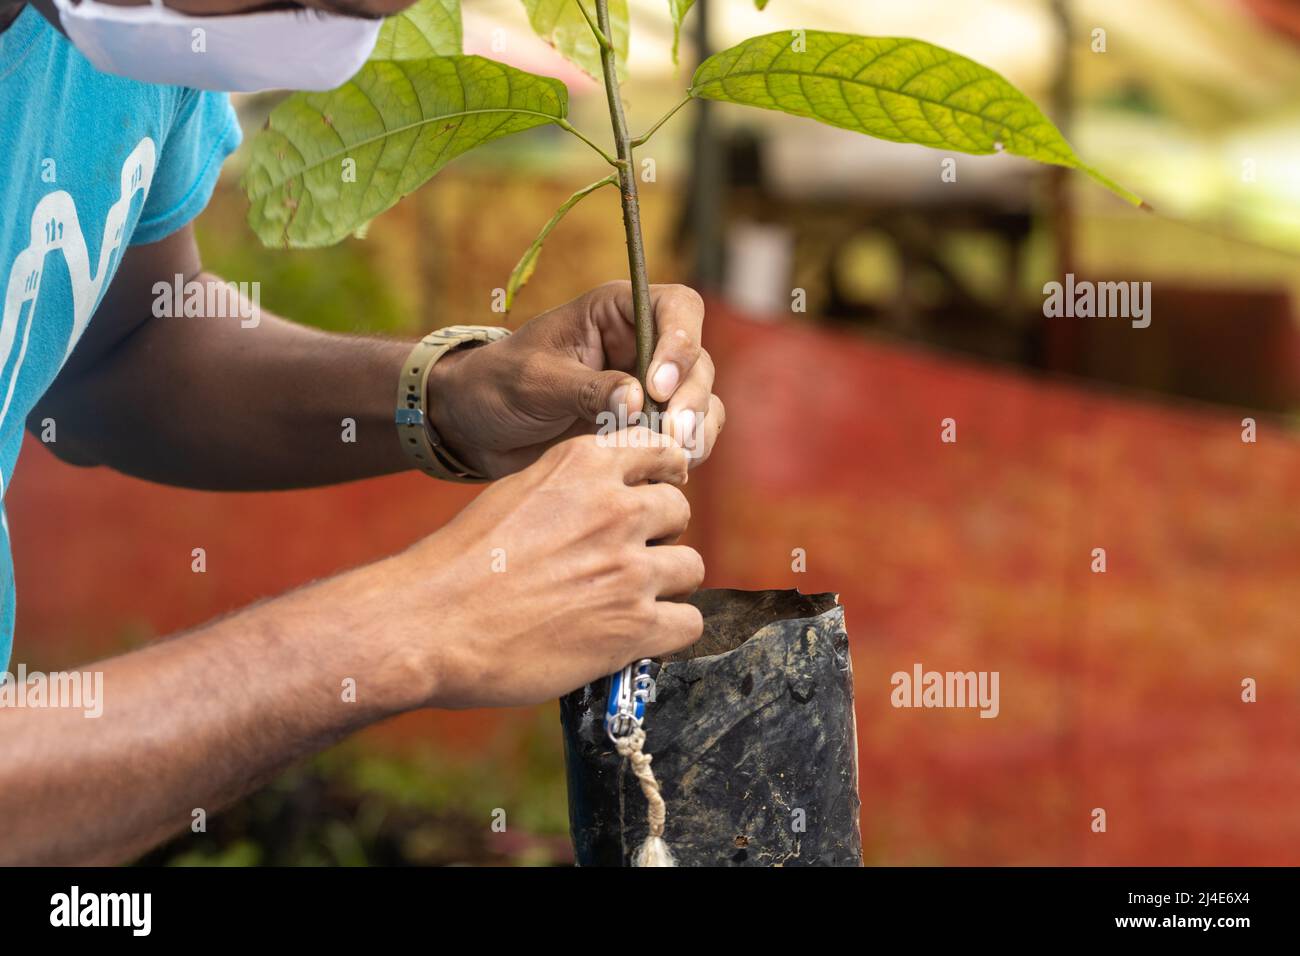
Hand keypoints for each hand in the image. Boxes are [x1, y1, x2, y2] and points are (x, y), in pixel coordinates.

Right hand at [362, 429, 704, 708]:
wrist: (428, 623)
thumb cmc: (460, 563)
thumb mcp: (517, 492)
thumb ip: (571, 486)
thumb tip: (609, 493)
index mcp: (584, 465)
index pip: (660, 451)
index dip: (658, 478)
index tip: (650, 497)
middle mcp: (616, 508)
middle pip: (679, 511)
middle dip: (659, 535)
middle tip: (625, 560)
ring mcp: (629, 568)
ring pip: (691, 565)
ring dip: (665, 585)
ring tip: (628, 601)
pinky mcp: (633, 625)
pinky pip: (687, 622)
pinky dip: (667, 631)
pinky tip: (638, 635)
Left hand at [427, 282, 724, 477]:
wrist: (480, 428)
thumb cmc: (499, 385)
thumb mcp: (535, 381)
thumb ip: (585, 388)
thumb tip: (638, 401)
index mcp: (617, 313)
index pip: (677, 307)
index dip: (680, 342)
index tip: (657, 386)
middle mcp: (644, 345)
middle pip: (697, 361)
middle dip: (690, 398)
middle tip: (673, 435)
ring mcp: (651, 389)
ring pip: (701, 401)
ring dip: (696, 429)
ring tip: (676, 457)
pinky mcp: (648, 428)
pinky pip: (687, 437)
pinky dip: (686, 453)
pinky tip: (668, 471)